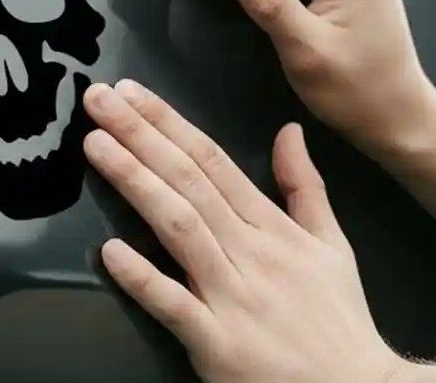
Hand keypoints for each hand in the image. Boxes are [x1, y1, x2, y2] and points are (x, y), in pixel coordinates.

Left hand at [83, 80, 407, 382]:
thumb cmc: (339, 322)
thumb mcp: (332, 246)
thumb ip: (304, 187)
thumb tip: (289, 131)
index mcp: (273, 228)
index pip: (213, 161)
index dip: (169, 123)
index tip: (132, 93)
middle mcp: (251, 252)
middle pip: (189, 181)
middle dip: (141, 135)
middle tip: (100, 100)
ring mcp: (233, 296)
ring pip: (179, 227)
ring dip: (135, 182)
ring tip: (97, 145)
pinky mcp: (218, 343)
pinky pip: (174, 304)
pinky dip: (142, 276)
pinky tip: (108, 249)